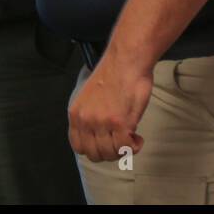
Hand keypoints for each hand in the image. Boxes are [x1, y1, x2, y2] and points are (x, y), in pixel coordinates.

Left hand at [67, 48, 152, 163]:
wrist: (126, 60)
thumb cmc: (113, 74)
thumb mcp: (89, 98)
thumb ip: (90, 118)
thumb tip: (98, 137)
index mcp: (76, 114)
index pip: (78, 147)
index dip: (94, 149)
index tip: (106, 143)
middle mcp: (86, 120)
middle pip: (95, 154)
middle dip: (110, 152)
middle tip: (121, 141)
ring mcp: (102, 123)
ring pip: (111, 154)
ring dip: (123, 150)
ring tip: (130, 136)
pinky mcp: (120, 123)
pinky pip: (126, 148)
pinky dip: (135, 147)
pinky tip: (138, 137)